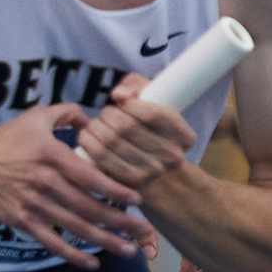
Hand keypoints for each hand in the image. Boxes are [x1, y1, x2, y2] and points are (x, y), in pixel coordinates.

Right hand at [0, 103, 152, 269]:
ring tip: (129, 249)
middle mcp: (45, 182)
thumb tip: (94, 121)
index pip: (91, 177)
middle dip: (121, 221)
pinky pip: (52, 242)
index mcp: (52, 156)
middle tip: (144, 229)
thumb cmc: (6, 140)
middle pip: (90, 207)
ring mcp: (34, 204)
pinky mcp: (23, 221)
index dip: (117, 190)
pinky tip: (93, 263)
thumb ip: (67, 113)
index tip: (137, 198)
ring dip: (106, 241)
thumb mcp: (36, 117)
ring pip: (76, 228)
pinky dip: (73, 255)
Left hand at [77, 73, 198, 191]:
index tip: (122, 102)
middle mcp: (172, 156)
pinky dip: (88, 142)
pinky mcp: (129, 183)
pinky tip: (87, 137)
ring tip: (94, 125)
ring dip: (94, 127)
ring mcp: (151, 173)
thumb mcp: (153, 102)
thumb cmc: (149, 130)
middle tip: (105, 114)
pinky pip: (101, 157)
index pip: (152, 114)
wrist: (156, 177)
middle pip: (126, 126)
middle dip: (107, 114)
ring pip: (110, 140)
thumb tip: (119, 95)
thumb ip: (137, 87)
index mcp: (184, 136)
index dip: (130, 104)